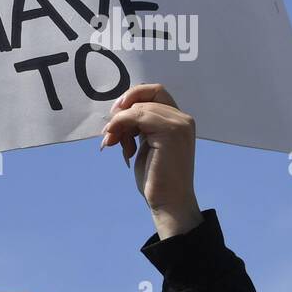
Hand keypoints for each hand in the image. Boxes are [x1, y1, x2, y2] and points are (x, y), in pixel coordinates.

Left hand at [99, 83, 202, 239]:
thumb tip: (117, 111)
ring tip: (112, 144)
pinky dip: (119, 125)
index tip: (115, 113)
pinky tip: (115, 143)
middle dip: (121, 114)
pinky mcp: (171, 132)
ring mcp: (179, 124)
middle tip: (109, 134)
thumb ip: (140, 126)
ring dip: (118, 124)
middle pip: (143, 98)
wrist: (169, 201)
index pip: (155, 91)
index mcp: (179, 120)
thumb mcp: (145, 144)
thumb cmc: (156, 177)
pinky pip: (136, 116)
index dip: (133, 96)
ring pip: (137, 108)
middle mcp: (182, 118)